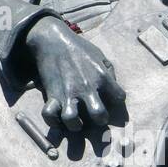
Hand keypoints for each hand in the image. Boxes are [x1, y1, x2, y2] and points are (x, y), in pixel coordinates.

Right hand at [26, 16, 124, 130]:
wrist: (53, 40)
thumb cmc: (79, 48)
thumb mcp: (100, 55)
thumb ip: (109, 72)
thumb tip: (114, 87)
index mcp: (101, 77)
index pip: (119, 98)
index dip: (117, 100)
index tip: (110, 99)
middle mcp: (86, 88)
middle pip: (99, 116)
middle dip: (100, 121)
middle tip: (95, 117)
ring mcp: (67, 93)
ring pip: (72, 121)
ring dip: (75, 126)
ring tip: (76, 122)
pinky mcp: (51, 95)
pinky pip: (49, 115)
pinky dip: (52, 121)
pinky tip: (58, 118)